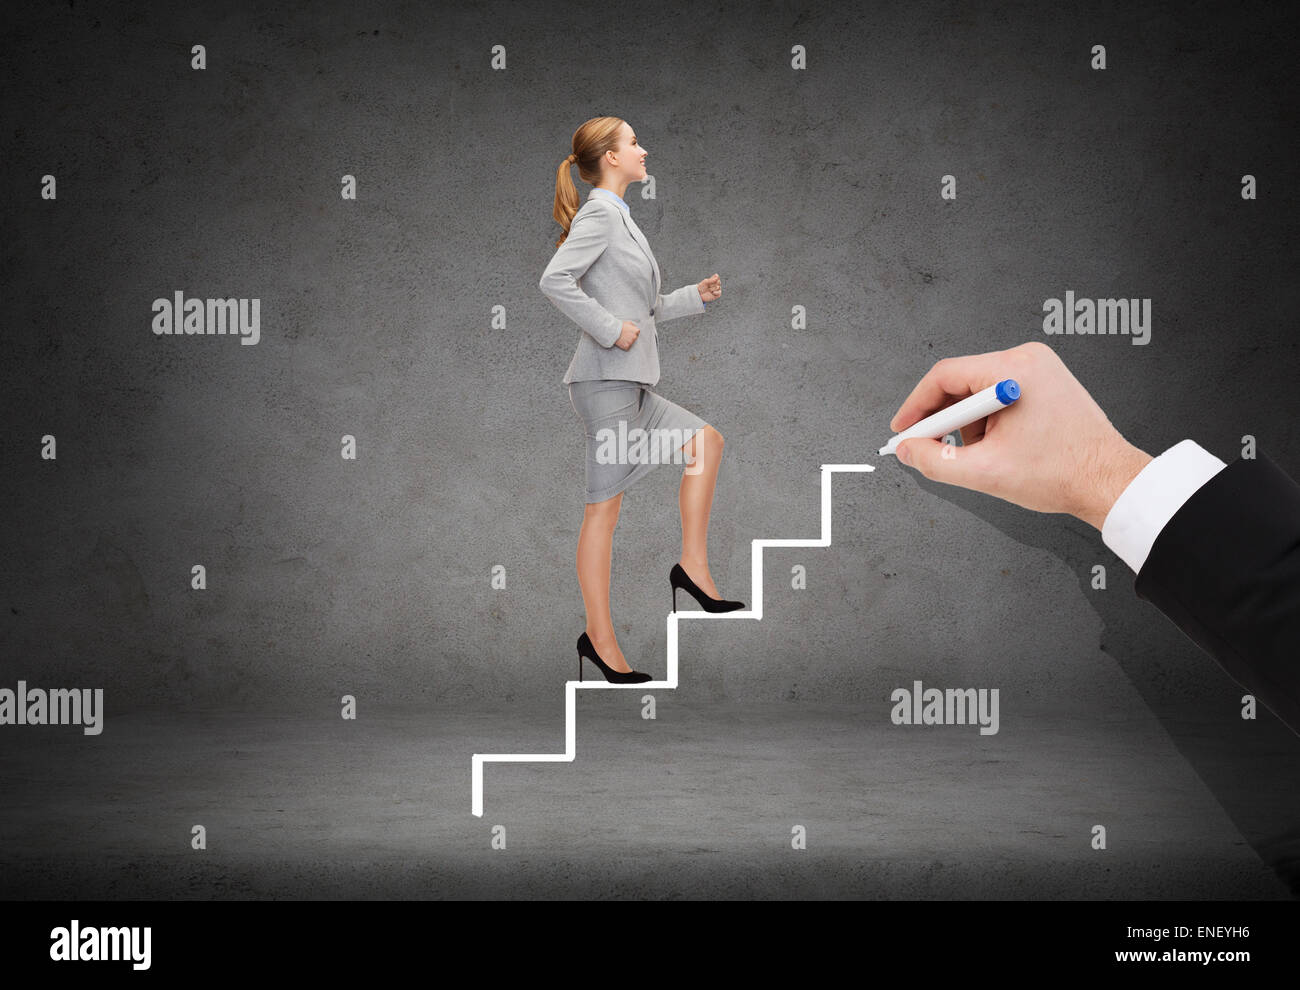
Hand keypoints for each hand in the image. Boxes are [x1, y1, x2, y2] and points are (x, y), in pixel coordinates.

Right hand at [614, 320, 640, 349]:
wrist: (613, 331)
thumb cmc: (620, 326)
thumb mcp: (628, 322)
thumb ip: (633, 325)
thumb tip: (635, 328)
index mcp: (636, 331)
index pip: (637, 333)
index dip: (632, 332)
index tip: (628, 332)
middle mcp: (635, 337)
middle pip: (634, 338)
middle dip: (631, 337)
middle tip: (625, 336)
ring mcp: (631, 342)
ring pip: (630, 343)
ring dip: (627, 342)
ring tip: (622, 338)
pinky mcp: (627, 346)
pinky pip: (627, 347)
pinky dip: (624, 346)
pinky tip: (621, 342)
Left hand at [697, 273, 720, 302]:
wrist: (699, 294)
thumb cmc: (701, 287)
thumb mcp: (705, 282)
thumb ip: (711, 279)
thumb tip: (717, 276)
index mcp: (713, 280)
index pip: (717, 277)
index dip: (714, 278)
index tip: (709, 280)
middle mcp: (716, 284)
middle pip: (718, 282)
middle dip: (712, 284)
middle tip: (708, 286)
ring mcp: (717, 289)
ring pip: (718, 287)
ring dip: (712, 289)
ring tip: (709, 290)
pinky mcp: (717, 295)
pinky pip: (719, 292)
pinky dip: (716, 292)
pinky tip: (713, 292)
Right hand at [889, 341, 1153, 529]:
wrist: (1107, 480)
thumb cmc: (1061, 473)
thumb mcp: (984, 472)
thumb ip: (935, 460)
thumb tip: (908, 450)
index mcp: (1014, 371)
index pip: (945, 376)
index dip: (917, 406)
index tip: (903, 429)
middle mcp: (1028, 360)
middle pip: (961, 380)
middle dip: (943, 419)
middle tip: (930, 447)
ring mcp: (1039, 368)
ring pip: (978, 391)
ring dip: (968, 424)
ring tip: (981, 455)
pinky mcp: (1045, 382)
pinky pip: (999, 395)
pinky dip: (988, 421)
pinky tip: (998, 447)